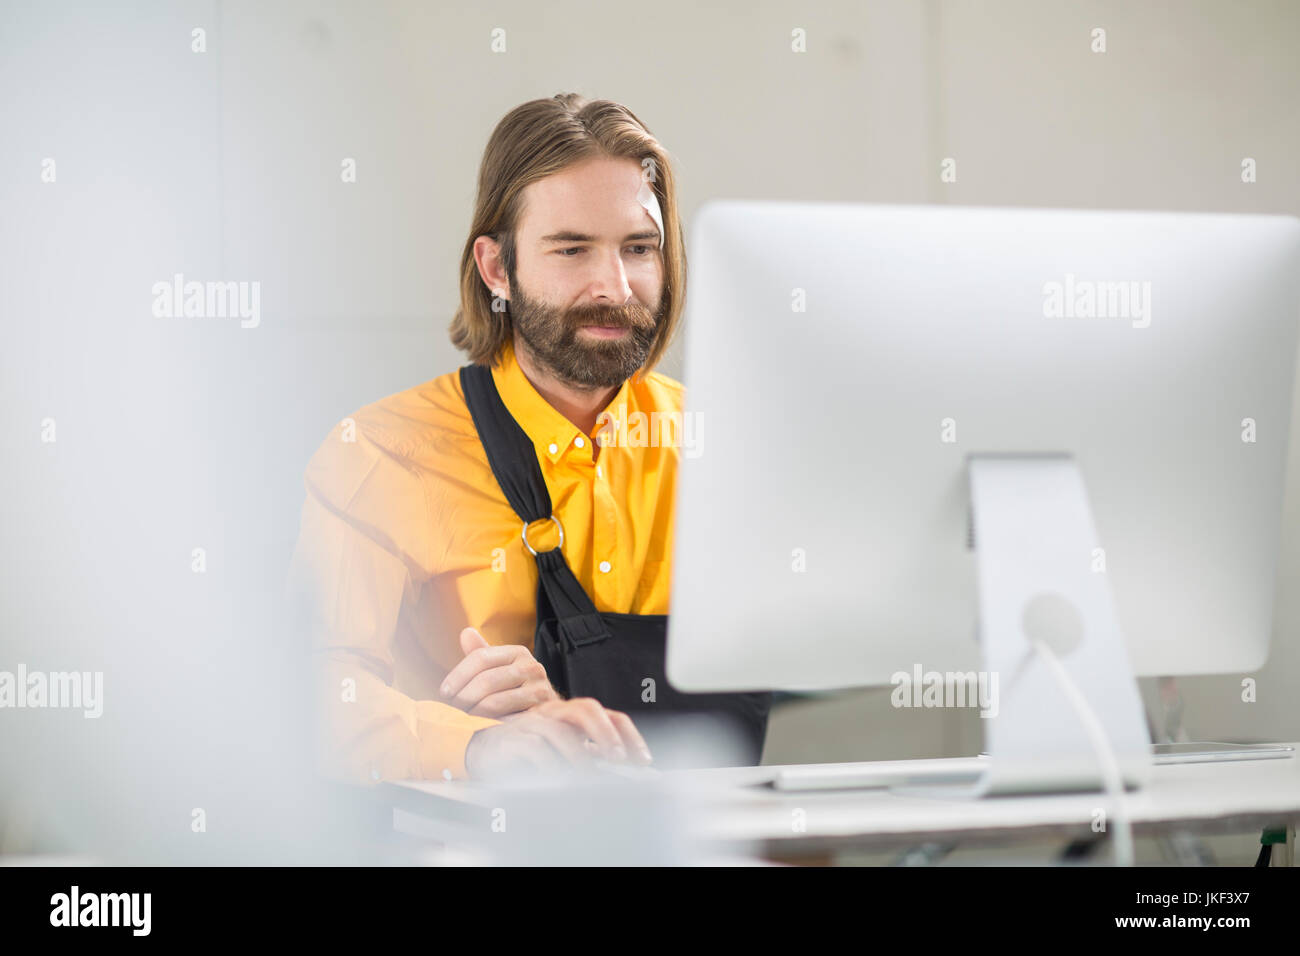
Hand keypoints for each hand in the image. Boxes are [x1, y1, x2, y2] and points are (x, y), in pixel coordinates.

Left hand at [439, 627, 562, 716]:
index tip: (445, 692)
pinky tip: (481, 726)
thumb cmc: (514, 690)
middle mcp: (531, 667)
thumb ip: (480, 654)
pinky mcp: (540, 713)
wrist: (543, 713)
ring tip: (465, 718)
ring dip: (474, 712)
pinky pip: (507, 719)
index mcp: (517, 652)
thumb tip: (466, 632)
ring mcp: (539, 689)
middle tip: (452, 709)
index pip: (480, 658)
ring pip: (494, 701)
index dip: (458, 675)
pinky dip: (490, 723)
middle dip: (464, 697)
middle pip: (486, 680)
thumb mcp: (497, 669)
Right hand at [464, 698, 653, 780]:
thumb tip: (626, 774)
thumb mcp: (566, 754)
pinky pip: (535, 748)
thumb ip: (591, 758)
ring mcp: (533, 723)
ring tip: (590, 777)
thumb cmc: (528, 753)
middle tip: (618, 758)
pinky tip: (559, 778)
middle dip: (605, 733)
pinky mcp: (513, 739)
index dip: (629, 735)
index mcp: (573, 715)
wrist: (484, 752)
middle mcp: (555, 713)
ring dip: (578, 755)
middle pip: (586, 709)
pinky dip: (550, 764)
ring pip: (560, 730)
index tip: (642, 760)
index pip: (609, 715)